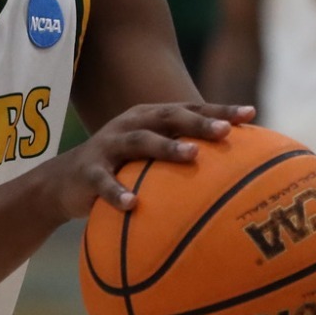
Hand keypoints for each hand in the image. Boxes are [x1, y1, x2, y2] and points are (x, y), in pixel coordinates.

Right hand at [39, 102, 252, 219]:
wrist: (65, 182)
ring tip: (191, 156)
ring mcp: (109, 145)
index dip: (219, 110)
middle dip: (198, 122)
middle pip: (169, 117)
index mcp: (150, 118)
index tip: (251, 114)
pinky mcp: (89, 171)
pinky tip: (132, 204)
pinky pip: (104, 182)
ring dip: (166, 147)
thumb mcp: (149, 159)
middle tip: (225, 132)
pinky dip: (117, 192)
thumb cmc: (121, 169)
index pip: (190, 110)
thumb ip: (182, 157)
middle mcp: (131, 124)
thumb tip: (235, 175)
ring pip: (140, 141)